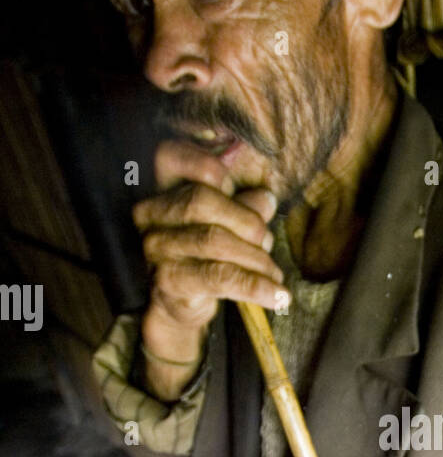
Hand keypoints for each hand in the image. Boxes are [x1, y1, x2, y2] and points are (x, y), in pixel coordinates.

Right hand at [132, 141, 285, 397]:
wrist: (181, 302)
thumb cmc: (207, 251)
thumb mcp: (229, 220)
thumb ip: (245, 205)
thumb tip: (266, 199)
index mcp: (160, 186)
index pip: (169, 155)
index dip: (206, 166)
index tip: (236, 188)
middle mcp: (150, 214)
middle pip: (200, 201)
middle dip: (246, 221)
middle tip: (267, 241)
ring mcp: (156, 248)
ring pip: (213, 240)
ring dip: (256, 258)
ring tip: (275, 274)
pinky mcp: (169, 281)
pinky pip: (219, 278)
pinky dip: (256, 286)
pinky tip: (279, 296)